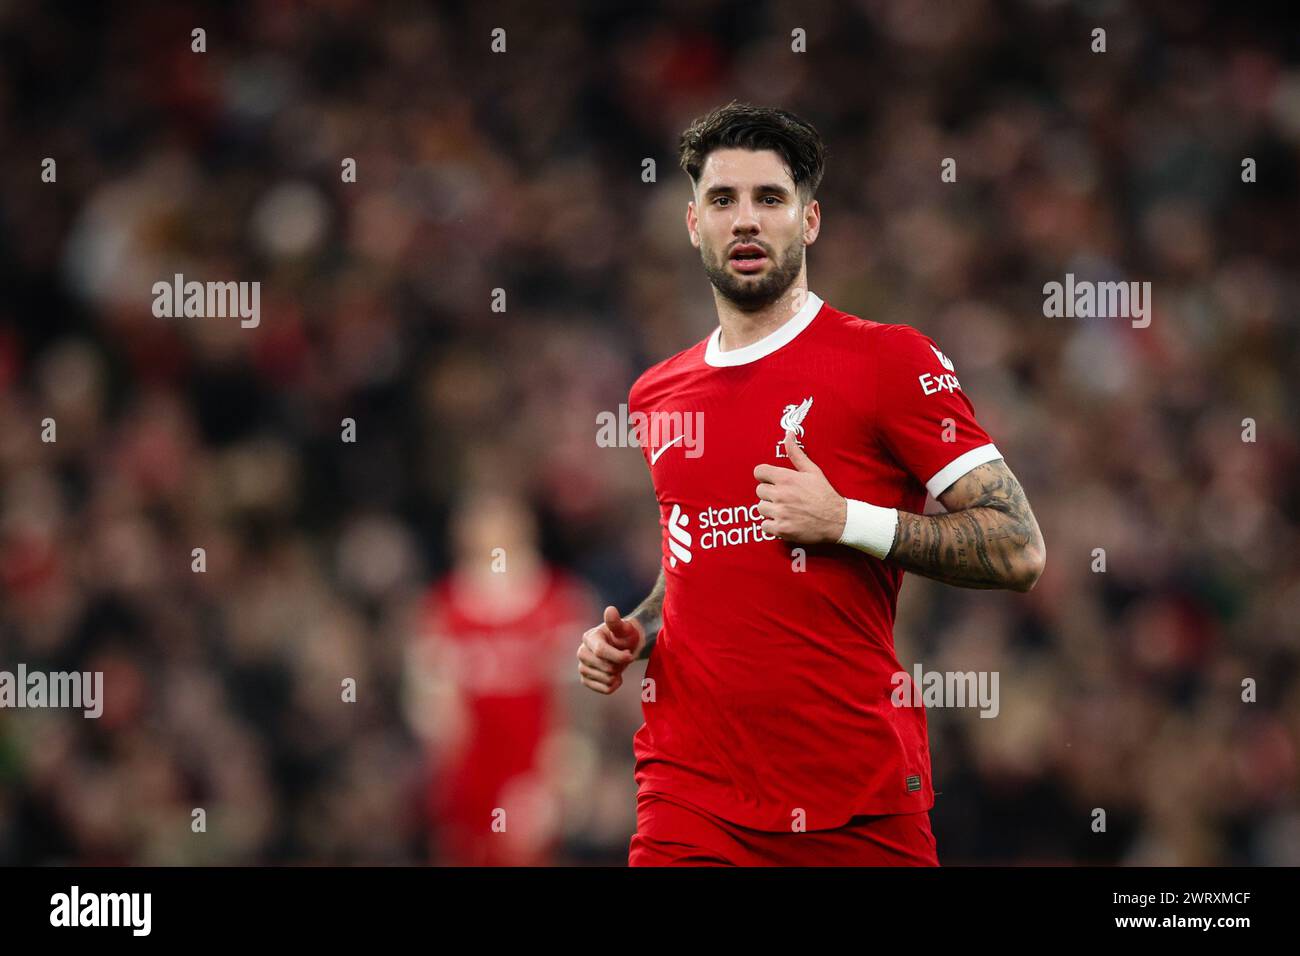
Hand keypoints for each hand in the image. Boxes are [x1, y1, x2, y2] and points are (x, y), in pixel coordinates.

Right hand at [576, 605, 645, 694]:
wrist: (625, 647)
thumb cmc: (625, 635)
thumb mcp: (624, 627)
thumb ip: (616, 622)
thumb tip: (610, 610)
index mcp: (589, 637)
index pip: (601, 652)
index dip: (619, 656)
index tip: (630, 656)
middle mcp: (582, 652)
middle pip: (605, 668)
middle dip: (619, 665)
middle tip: (623, 658)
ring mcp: (582, 667)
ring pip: (606, 679)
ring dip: (618, 674)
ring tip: (618, 665)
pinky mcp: (586, 680)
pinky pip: (605, 689)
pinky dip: (615, 684)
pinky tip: (616, 676)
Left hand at [753, 430, 847, 544]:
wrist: (837, 520)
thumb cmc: (824, 494)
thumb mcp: (812, 471)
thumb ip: (796, 453)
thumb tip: (788, 434)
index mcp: (786, 478)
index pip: (759, 472)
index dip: (764, 476)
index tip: (772, 481)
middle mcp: (781, 494)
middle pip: (759, 491)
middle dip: (769, 494)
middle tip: (784, 497)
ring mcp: (780, 513)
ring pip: (761, 508)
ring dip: (770, 510)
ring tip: (785, 510)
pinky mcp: (781, 529)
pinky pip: (764, 526)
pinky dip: (772, 526)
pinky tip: (784, 522)